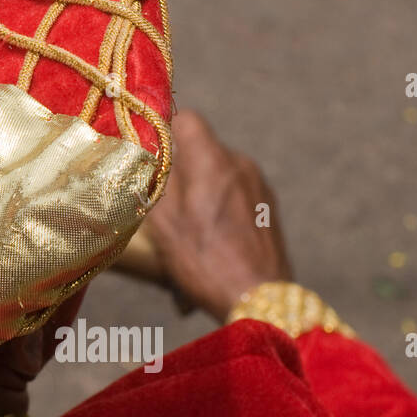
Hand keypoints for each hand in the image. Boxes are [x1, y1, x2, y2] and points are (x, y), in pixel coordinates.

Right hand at [136, 110, 292, 321]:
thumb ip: (154, 179)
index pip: (187, 119)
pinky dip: (219, 206)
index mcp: (213, 161)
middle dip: (180, 168)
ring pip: (218, 173)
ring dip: (200, 190)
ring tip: (188, 228)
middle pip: (201, 149)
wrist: (259, 298)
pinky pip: (235, 193)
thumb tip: (147, 156)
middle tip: (163, 202)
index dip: (165, 129)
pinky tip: (212, 239)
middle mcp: (240, 164)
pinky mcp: (270, 206)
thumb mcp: (164, 221)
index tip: (151, 153)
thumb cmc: (205, 260)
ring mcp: (259, 185)